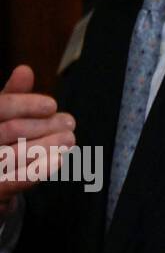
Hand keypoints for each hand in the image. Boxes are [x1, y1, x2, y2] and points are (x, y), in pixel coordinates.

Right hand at [0, 65, 75, 203]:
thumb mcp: (3, 116)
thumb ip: (12, 96)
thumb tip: (25, 70)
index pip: (0, 107)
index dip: (26, 105)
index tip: (52, 105)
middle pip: (10, 130)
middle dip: (43, 126)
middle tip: (70, 123)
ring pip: (13, 155)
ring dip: (47, 145)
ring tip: (69, 138)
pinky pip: (12, 182)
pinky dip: (35, 171)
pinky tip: (57, 161)